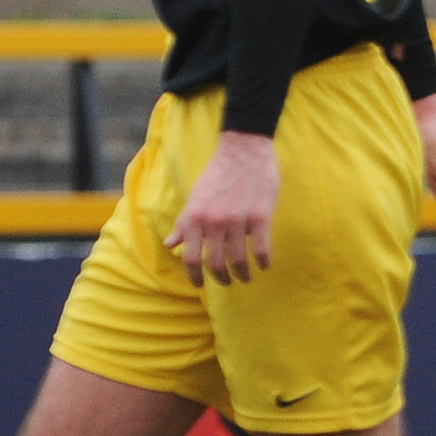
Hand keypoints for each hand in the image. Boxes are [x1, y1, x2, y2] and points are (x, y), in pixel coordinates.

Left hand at [167, 132, 278, 284]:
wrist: (244, 150)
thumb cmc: (218, 174)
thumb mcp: (195, 198)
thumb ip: (184, 223)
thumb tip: (170, 245)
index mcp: (196, 217)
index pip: (191, 257)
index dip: (194, 276)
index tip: (200, 285)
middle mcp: (214, 221)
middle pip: (215, 263)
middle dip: (221, 278)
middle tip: (227, 282)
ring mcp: (238, 219)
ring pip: (238, 260)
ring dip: (242, 274)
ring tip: (246, 277)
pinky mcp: (261, 216)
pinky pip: (261, 249)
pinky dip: (263, 261)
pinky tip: (264, 264)